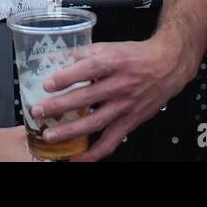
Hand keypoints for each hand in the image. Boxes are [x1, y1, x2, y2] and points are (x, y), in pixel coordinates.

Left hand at [28, 35, 190, 161]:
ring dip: (71, 130)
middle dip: (60, 105)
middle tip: (39, 111)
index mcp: (114, 62)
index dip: (68, 76)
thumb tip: (53, 57)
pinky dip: (94, 153)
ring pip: (96, 121)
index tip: (48, 83)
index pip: (89, 69)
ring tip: (50, 135)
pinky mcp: (130, 121)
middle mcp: (120, 85)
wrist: (167, 66)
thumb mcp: (109, 47)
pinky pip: (111, 141)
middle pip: (87, 97)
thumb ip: (81, 53)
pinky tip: (77, 159)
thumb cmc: (135, 56)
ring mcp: (125, 106)